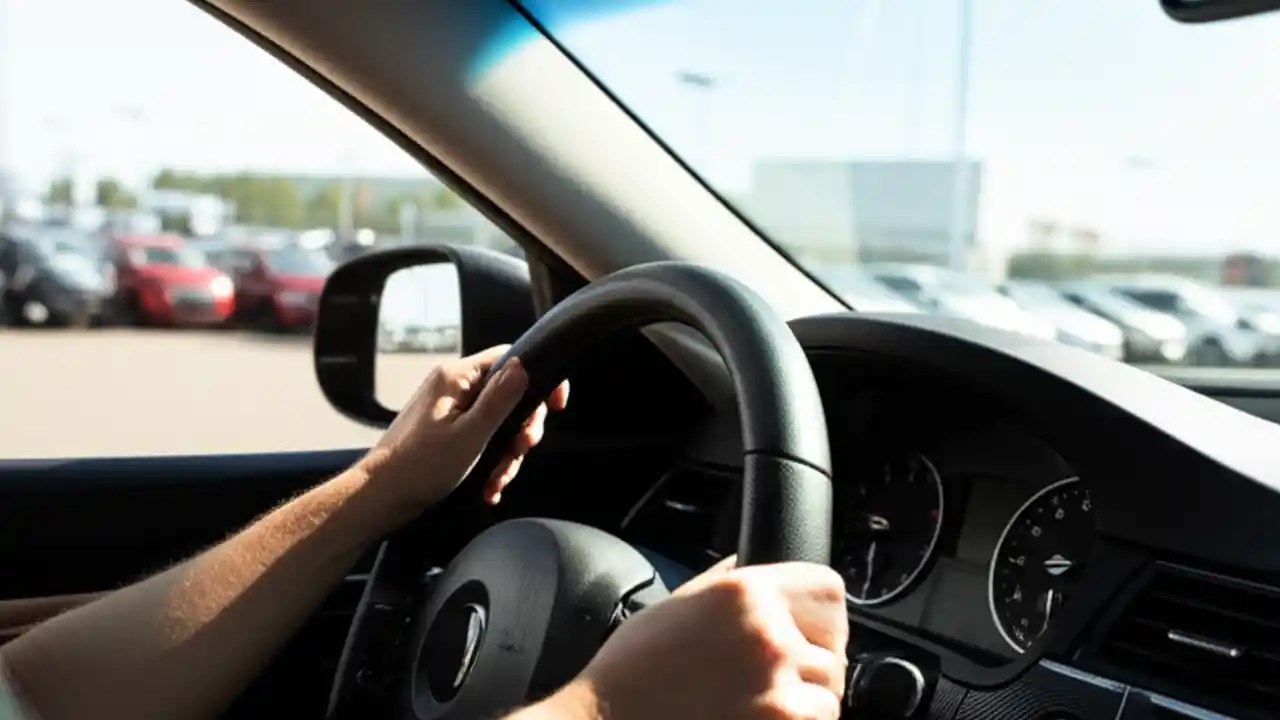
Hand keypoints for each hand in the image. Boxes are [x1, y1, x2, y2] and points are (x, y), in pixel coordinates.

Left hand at [361, 345, 568, 509]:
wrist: (380, 497)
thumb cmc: (419, 467)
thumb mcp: (469, 435)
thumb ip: (499, 400)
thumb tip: (524, 366)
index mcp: (456, 378)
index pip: (509, 357)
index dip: (537, 379)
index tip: (554, 406)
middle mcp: (453, 388)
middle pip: (509, 395)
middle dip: (521, 429)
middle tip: (521, 451)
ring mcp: (450, 410)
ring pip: (499, 422)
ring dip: (506, 454)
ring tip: (498, 480)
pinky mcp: (448, 432)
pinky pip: (482, 438)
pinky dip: (490, 462)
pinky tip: (489, 486)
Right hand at [544, 558, 848, 719]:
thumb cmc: (631, 672)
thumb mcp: (678, 603)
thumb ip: (727, 582)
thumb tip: (753, 566)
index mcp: (745, 593)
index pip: (830, 590)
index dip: (823, 615)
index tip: (811, 632)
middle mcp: (769, 637)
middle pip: (834, 650)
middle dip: (811, 666)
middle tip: (772, 680)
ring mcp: (778, 691)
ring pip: (828, 698)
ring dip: (803, 705)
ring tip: (755, 706)